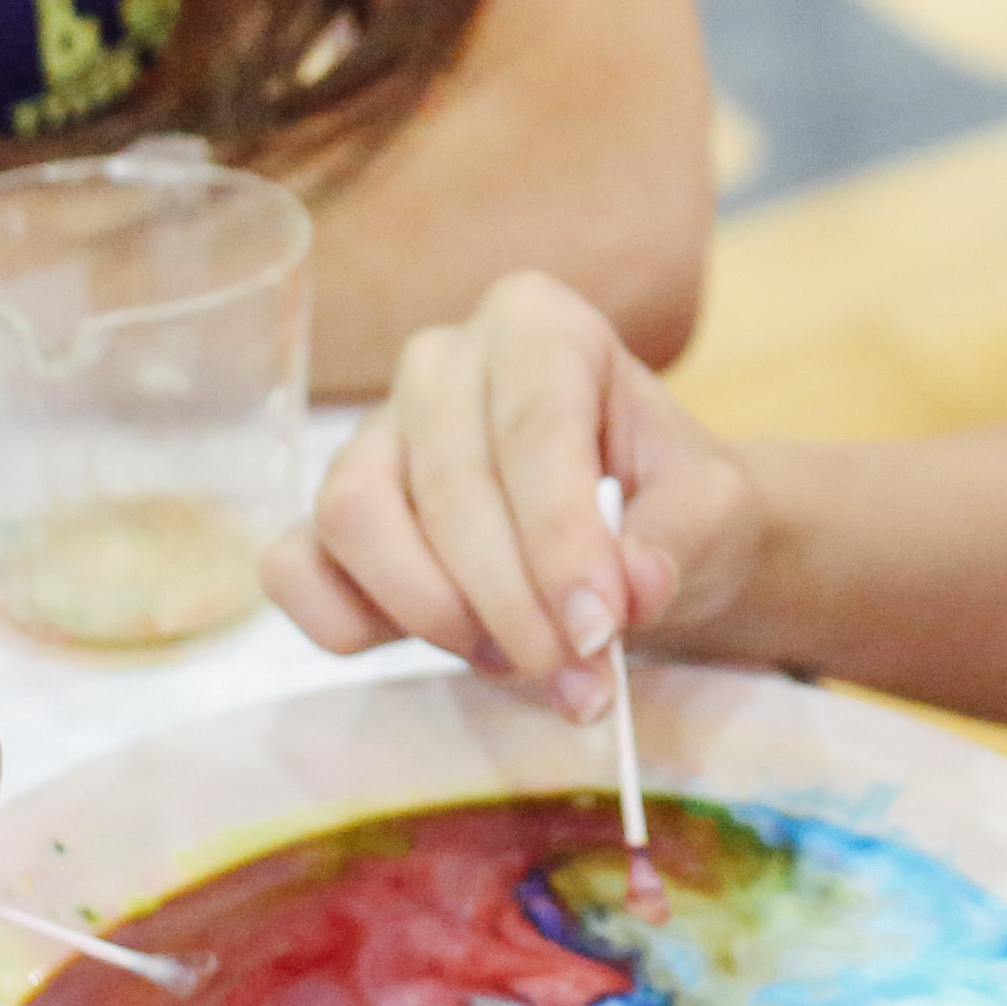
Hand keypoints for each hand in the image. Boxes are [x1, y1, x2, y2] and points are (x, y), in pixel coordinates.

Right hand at [266, 269, 758, 713]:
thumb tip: (632, 586)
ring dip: (432, 613)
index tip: (599, 629)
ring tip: (516, 660)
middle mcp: (440, 363)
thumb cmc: (672, 504)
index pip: (532, 429)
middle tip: (576, 679)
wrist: (642, 536)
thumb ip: (682, 539)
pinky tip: (441, 648)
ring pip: (355, 517)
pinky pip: (293, 566)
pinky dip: (347, 622)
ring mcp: (371, 434)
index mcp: (538, 325)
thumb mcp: (713, 511)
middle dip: (511, 603)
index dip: (561, 539)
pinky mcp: (326, 514)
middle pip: (447, 487)